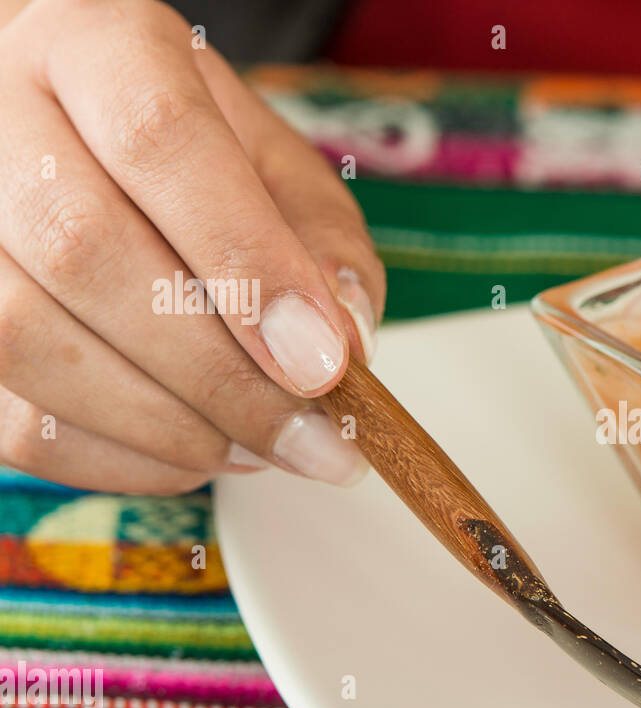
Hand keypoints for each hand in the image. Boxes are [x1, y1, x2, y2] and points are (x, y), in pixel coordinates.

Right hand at [0, 0, 383, 492]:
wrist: (86, 147)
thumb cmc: (198, 160)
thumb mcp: (281, 169)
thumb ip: (321, 242)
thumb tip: (339, 342)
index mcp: (97, 45)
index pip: (161, 141)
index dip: (247, 262)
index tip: (322, 361)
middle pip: (84, 250)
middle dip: (220, 374)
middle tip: (312, 435)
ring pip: (28, 342)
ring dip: (170, 426)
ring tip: (265, 446)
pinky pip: (14, 420)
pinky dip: (124, 459)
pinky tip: (201, 450)